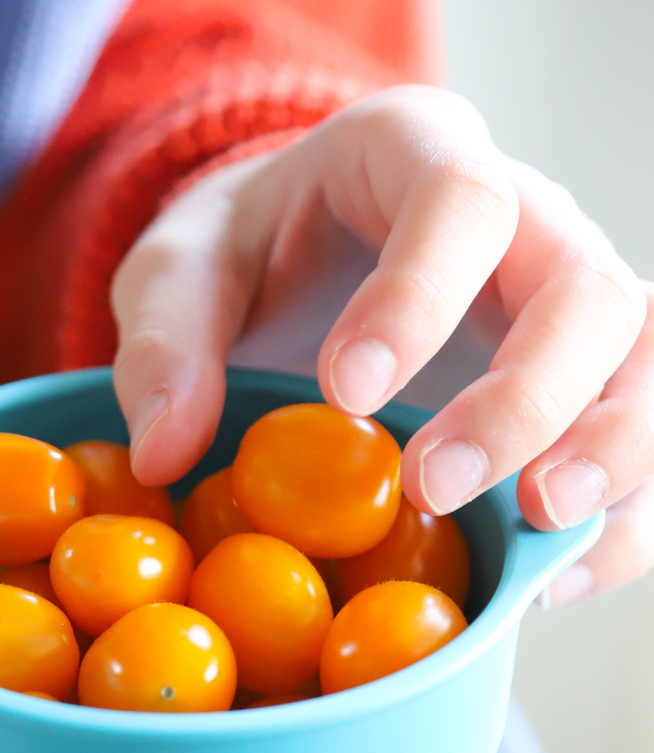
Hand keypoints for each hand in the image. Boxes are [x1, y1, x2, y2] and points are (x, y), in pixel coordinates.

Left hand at [111, 84, 652, 606]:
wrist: (288, 269)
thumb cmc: (241, 258)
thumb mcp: (174, 276)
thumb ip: (164, 345)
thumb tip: (164, 456)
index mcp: (416, 155)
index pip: (461, 200)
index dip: (419, 296)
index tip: (346, 394)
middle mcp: (521, 223)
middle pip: (583, 290)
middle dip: (526, 397)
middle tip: (437, 485)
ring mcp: (557, 308)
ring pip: (643, 364)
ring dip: (609, 455)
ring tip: (541, 534)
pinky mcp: (573, 388)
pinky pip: (632, 442)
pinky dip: (613, 516)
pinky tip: (548, 578)